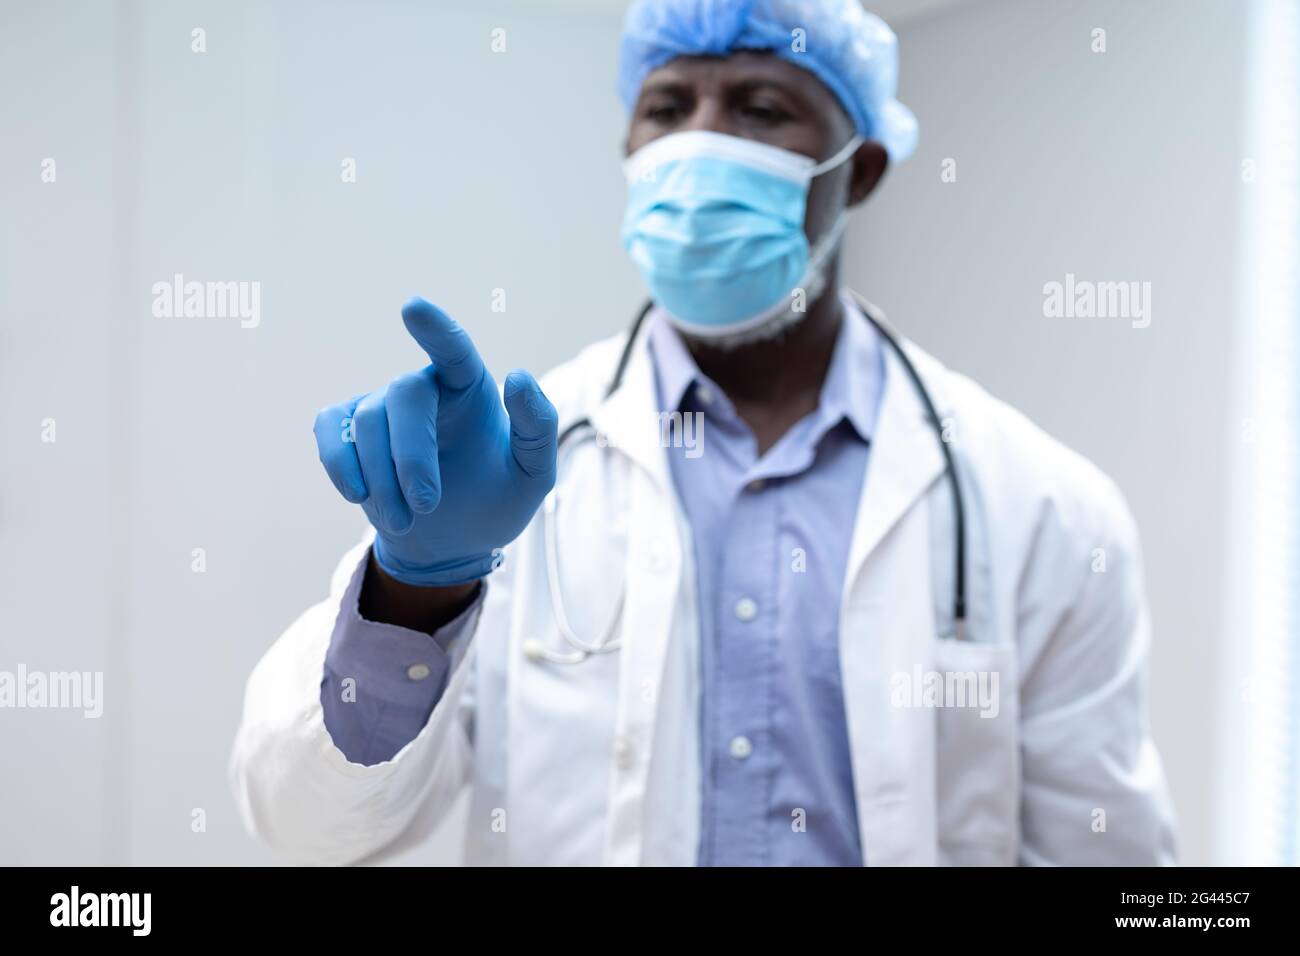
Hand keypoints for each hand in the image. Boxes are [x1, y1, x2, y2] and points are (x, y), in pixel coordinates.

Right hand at [313, 298, 557, 585]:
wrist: (452, 542)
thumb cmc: (497, 498)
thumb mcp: (533, 474)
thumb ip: (538, 427)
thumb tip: (518, 375)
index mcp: (470, 387)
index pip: (454, 348)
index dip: (434, 328)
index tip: (413, 307)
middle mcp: (424, 387)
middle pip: (403, 397)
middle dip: (410, 455)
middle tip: (426, 505)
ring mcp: (381, 406)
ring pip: (367, 425)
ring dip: (384, 482)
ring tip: (407, 520)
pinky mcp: (348, 430)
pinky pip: (331, 431)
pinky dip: (340, 465)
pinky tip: (358, 495)